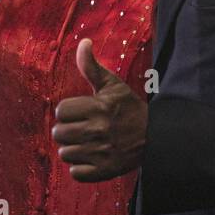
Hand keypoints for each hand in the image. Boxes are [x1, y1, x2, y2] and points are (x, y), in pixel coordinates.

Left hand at [52, 39, 147, 181]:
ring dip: (72, 149)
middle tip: (80, 129)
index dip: (67, 112)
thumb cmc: (129, 109)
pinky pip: (76, 173)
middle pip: (59, 133)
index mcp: (98, 108)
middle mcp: (98, 130)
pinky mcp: (105, 171)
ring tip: (86, 144)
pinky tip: (91, 158)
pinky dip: (80, 168)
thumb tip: (84, 42)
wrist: (155, 137)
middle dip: (66, 131)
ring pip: (65, 154)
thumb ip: (92, 67)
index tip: (78, 113)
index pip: (61, 111)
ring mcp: (101, 152)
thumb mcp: (113, 86)